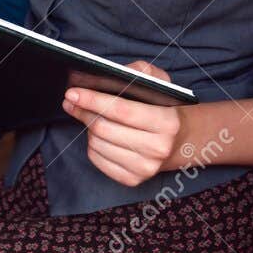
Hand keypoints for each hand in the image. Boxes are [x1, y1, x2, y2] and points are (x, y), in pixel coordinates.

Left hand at [61, 59, 183, 186]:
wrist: (181, 142)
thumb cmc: (166, 109)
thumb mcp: (163, 84)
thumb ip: (141, 72)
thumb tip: (110, 75)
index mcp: (167, 122)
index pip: (121, 110)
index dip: (93, 100)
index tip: (72, 93)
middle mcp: (157, 148)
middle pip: (104, 129)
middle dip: (83, 112)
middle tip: (72, 102)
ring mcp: (144, 168)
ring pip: (97, 145)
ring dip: (88, 128)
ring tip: (89, 117)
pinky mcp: (132, 180)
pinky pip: (97, 160)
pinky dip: (91, 145)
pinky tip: (96, 135)